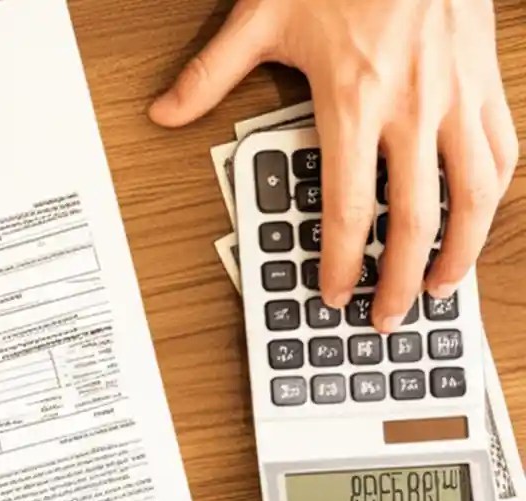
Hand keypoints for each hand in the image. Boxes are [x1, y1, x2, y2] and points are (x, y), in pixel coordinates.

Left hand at [151, 0, 518, 331]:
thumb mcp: (261, 14)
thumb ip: (211, 72)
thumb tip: (164, 111)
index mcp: (354, 101)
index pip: (350, 208)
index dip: (344, 262)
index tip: (334, 292)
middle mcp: (413, 107)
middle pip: (416, 217)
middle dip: (400, 278)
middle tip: (386, 315)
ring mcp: (457, 95)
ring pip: (474, 194)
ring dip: (460, 249)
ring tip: (440, 286)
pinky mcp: (486, 79)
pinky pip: (503, 150)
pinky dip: (494, 194)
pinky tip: (479, 217)